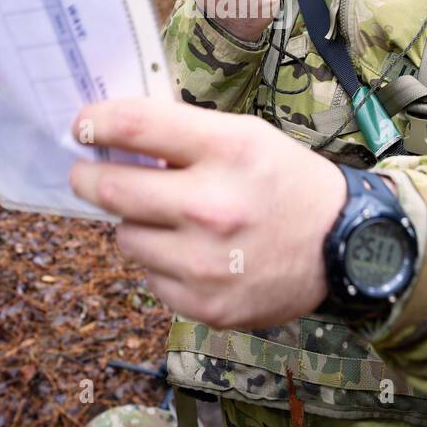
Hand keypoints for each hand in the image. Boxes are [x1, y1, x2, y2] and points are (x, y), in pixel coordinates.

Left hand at [67, 97, 346, 328]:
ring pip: (125, 237)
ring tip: (169, 219)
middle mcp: (212, 206)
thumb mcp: (246, 137)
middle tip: (86, 173)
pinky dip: (162, 263)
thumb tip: (113, 133)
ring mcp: (206, 262)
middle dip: (89, 177)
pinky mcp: (205, 304)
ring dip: (136, 224)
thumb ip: (184, 134)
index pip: (135, 126)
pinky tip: (193, 254)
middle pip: (111, 188)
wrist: (345, 248)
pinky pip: (150, 277)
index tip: (81, 124)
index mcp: (227, 150)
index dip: (95, 122)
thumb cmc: (287, 183)